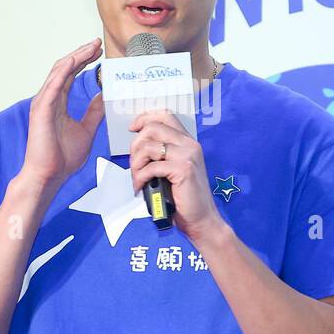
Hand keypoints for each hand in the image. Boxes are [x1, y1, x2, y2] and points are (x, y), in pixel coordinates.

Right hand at [19, 38, 105, 188]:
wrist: (50, 175)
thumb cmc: (62, 158)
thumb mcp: (87, 130)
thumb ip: (93, 112)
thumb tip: (102, 97)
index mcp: (57, 103)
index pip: (70, 75)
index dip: (83, 61)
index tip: (98, 52)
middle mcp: (48, 99)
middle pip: (64, 68)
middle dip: (81, 54)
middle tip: (97, 43)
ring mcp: (43, 103)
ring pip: (59, 72)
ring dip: (75, 57)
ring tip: (91, 48)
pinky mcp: (41, 110)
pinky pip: (52, 85)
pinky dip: (63, 71)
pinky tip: (74, 61)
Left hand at [127, 108, 225, 242]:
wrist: (201, 218)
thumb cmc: (184, 197)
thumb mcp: (173, 168)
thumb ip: (163, 153)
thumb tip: (138, 143)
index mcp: (187, 141)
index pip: (165, 115)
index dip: (145, 118)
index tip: (132, 128)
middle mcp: (189, 144)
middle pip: (152, 128)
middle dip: (135, 146)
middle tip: (134, 165)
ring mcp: (187, 155)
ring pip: (148, 146)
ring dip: (136, 164)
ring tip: (137, 178)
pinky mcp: (183, 169)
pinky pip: (151, 167)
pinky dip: (140, 177)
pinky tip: (140, 187)